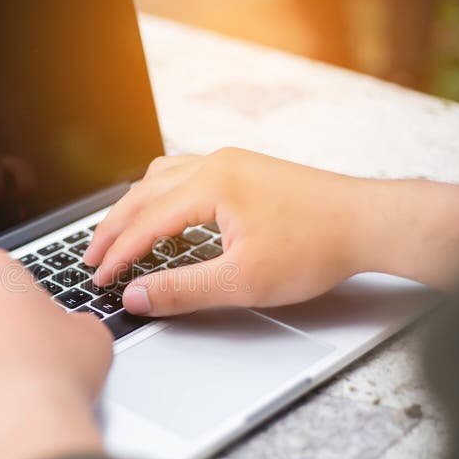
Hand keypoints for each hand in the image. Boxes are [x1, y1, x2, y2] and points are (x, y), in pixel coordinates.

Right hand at [84, 148, 364, 314]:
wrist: (366, 221)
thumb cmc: (315, 247)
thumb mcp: (243, 281)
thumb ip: (183, 290)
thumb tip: (137, 298)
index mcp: (210, 185)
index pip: (144, 224)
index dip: (117, 256)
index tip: (99, 280)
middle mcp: (214, 163)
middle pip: (142, 194)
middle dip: (113, 229)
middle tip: (91, 258)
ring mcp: (228, 161)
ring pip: (159, 178)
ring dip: (132, 207)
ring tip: (116, 234)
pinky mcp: (241, 168)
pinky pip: (181, 173)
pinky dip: (157, 194)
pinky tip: (160, 211)